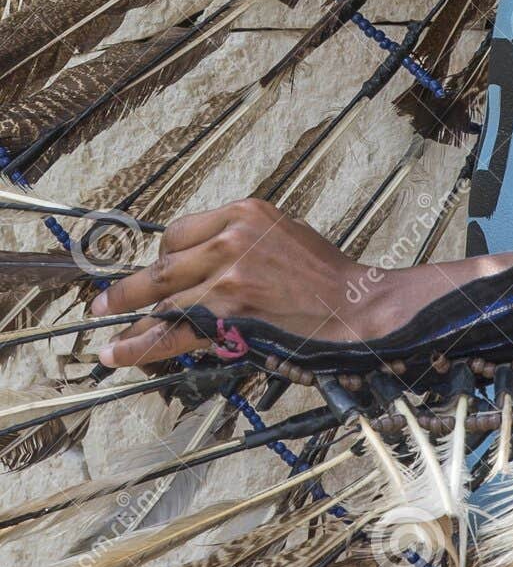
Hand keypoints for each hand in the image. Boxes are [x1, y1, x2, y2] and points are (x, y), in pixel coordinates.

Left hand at [90, 199, 369, 368]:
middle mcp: (233, 237)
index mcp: (247, 213)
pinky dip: (141, 344)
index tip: (152, 271)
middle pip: (164, 263)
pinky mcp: (229, 311)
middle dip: (129, 288)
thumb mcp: (284, 236)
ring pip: (163, 299)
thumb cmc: (327, 277)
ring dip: (129, 320)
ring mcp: (229, 275)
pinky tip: (119, 353)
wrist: (356, 308)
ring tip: (106, 334)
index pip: (181, 231)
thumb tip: (206, 264)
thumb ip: (243, 242)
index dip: (163, 256)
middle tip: (101, 301)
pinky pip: (174, 330)